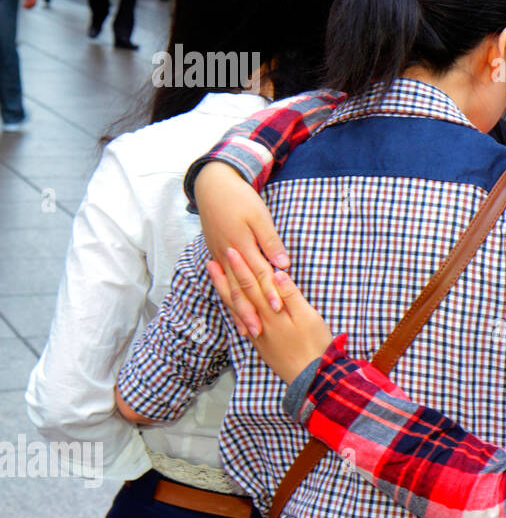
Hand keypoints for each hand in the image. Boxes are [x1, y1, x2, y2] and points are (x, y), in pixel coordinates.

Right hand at [193, 162, 289, 335]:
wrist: (212, 186)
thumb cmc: (239, 198)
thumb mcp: (259, 216)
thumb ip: (270, 241)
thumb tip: (282, 264)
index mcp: (240, 245)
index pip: (258, 274)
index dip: (268, 292)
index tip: (278, 309)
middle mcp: (227, 255)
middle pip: (241, 288)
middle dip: (251, 311)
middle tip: (260, 332)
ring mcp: (219, 256)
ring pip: (229, 289)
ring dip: (239, 310)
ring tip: (246, 330)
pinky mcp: (216, 254)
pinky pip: (223, 282)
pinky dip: (229, 298)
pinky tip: (234, 309)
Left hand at [206, 248, 332, 384]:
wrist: (312, 377)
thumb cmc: (315, 345)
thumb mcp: (308, 317)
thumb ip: (291, 295)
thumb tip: (276, 274)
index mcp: (271, 312)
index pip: (252, 285)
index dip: (241, 267)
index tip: (231, 250)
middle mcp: (259, 322)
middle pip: (238, 295)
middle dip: (226, 276)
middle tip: (213, 259)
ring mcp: (257, 334)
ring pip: (236, 309)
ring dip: (225, 291)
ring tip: (215, 277)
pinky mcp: (260, 344)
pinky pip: (241, 323)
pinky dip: (232, 310)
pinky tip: (230, 305)